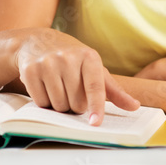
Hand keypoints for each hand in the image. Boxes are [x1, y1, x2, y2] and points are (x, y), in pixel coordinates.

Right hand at [14, 28, 139, 124]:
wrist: (37, 41)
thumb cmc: (71, 58)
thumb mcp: (94, 68)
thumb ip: (114, 90)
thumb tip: (135, 106)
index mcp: (89, 57)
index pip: (94, 87)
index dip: (96, 107)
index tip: (95, 123)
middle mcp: (68, 58)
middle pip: (76, 103)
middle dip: (75, 104)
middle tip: (71, 91)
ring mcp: (48, 63)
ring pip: (58, 105)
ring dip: (59, 105)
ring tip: (58, 88)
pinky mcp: (30, 71)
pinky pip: (40, 102)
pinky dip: (44, 102)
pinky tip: (44, 87)